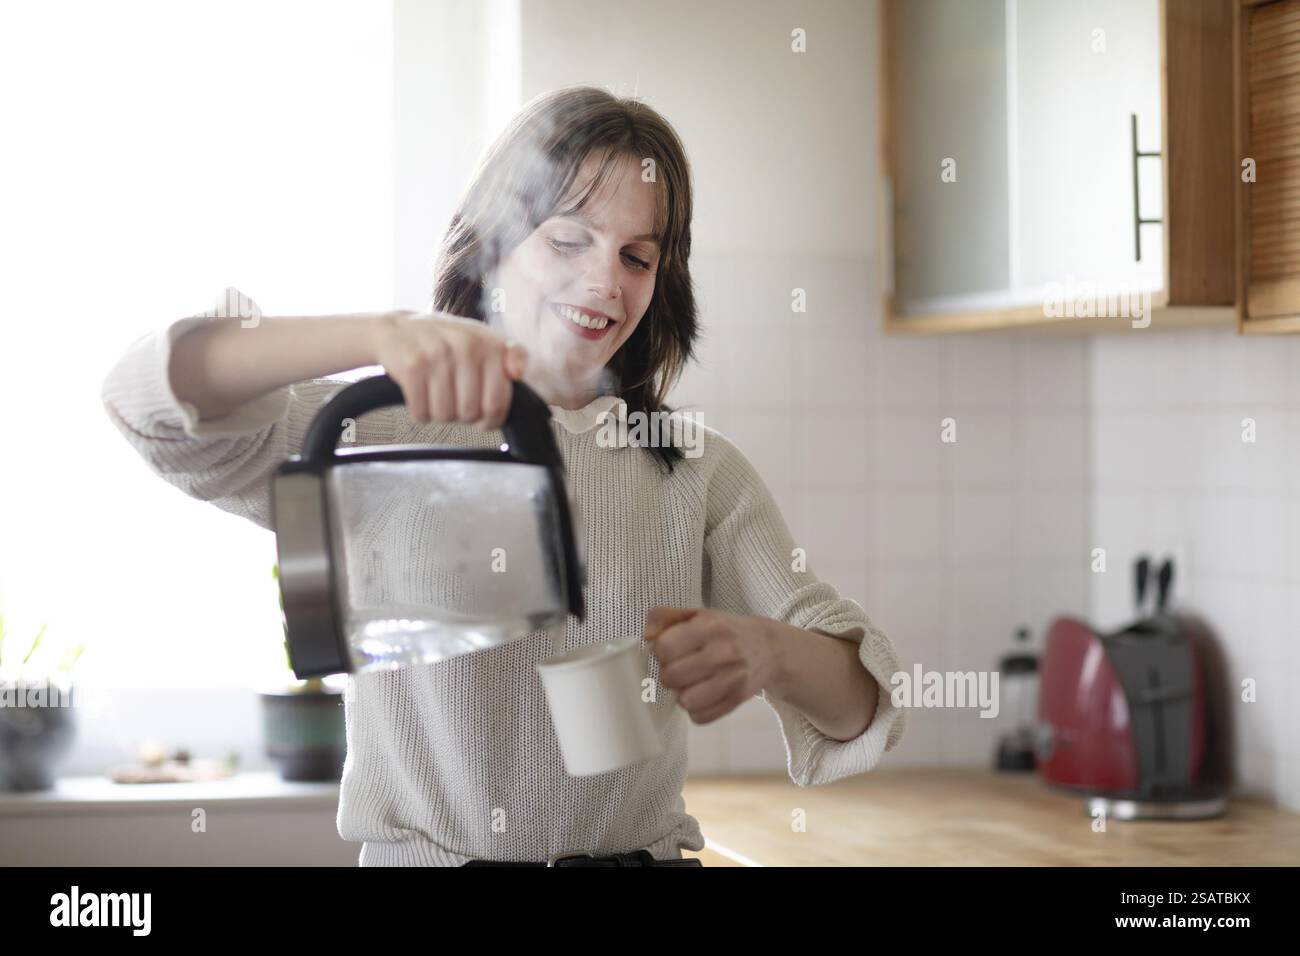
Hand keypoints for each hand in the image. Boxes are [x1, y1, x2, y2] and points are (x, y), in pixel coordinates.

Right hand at [370, 311, 528, 429]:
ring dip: (438, 413)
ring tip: (435, 394)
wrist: (396, 329)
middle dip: (460, 415)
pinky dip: (419, 412)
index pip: (497, 403)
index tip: (481, 418)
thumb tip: (518, 372)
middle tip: (453, 400)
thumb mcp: (483, 342)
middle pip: (469, 413)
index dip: (489, 420)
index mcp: (490, 344)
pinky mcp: (412, 366)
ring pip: (444, 415)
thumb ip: (511, 355)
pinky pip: (421, 413)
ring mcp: (438, 355)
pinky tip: (419, 394)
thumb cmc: (445, 342)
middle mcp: (466, 346)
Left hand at [643, 607, 782, 724]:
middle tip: (680, 668)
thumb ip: (664, 617)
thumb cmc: (725, 630)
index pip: (665, 647)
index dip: (661, 651)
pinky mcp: (738, 699)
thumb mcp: (696, 613)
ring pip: (686, 701)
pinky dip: (696, 710)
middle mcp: (723, 652)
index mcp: (709, 626)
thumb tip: (647, 637)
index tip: (671, 650)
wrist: (769, 647)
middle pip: (672, 677)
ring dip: (682, 694)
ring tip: (690, 683)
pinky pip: (701, 717)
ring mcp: (732, 679)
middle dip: (669, 674)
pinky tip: (702, 695)